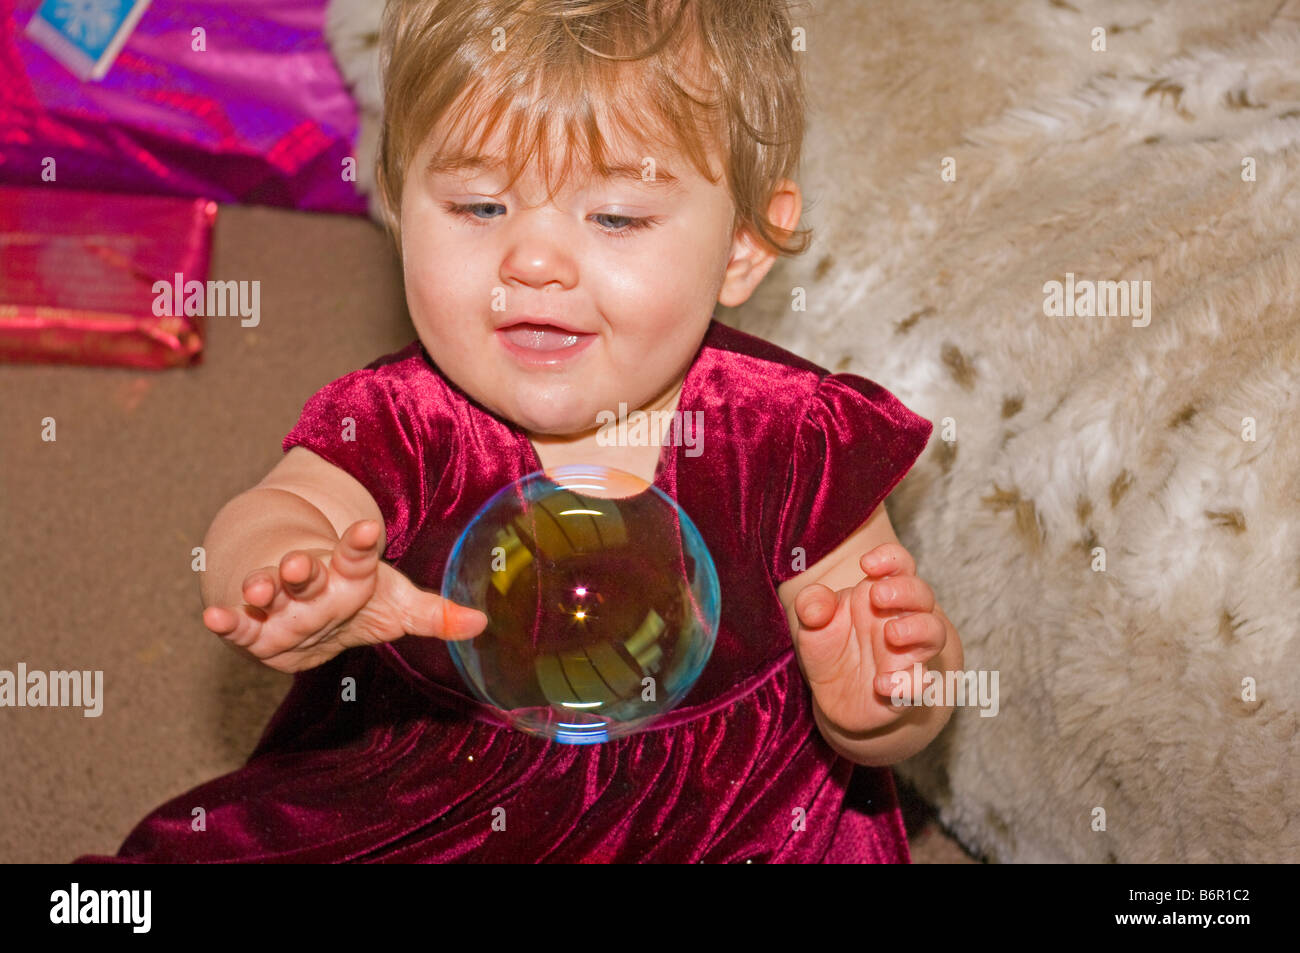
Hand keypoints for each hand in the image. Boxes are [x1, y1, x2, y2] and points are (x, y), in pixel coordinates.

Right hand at [200, 519, 487, 672]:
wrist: (300, 601)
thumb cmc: (351, 600)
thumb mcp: (397, 607)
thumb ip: (435, 616)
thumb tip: (483, 625)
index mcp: (348, 571)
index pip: (358, 554)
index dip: (361, 542)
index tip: (368, 528)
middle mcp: (311, 581)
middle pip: (306, 571)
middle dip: (302, 567)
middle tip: (301, 563)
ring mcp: (278, 600)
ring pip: (268, 590)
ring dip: (262, 587)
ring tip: (259, 588)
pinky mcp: (253, 626)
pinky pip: (237, 622)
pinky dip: (224, 618)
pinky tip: (212, 615)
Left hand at [791, 542, 946, 734]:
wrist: (833, 696)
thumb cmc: (831, 647)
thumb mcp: (812, 623)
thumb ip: (812, 605)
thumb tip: (816, 607)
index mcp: (881, 593)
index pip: (899, 565)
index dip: (890, 558)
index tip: (866, 564)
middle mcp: (902, 619)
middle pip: (922, 594)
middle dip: (905, 590)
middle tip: (877, 595)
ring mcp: (909, 653)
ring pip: (934, 633)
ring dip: (918, 629)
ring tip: (891, 634)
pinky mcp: (907, 689)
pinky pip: (920, 685)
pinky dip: (906, 684)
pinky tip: (881, 684)